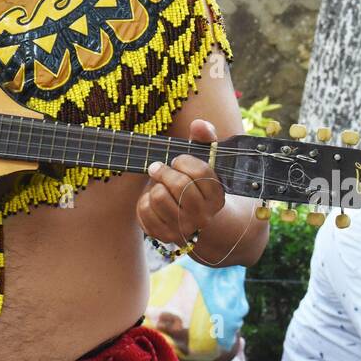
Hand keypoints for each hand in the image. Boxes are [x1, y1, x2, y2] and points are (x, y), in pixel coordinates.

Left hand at [136, 119, 224, 247]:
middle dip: (164, 170)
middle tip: (158, 167)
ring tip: (158, 185)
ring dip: (154, 186)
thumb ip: (204, 139)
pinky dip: (144, 202)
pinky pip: (144, 211)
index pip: (200, 173)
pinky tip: (152, 201)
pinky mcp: (163, 236)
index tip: (177, 160)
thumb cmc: (195, 183)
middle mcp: (203, 216)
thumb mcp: (203, 160)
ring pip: (158, 197)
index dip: (183, 161)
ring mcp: (183, 229)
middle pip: (179, 185)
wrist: (192, 219)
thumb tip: (199, 123)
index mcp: (217, 197)